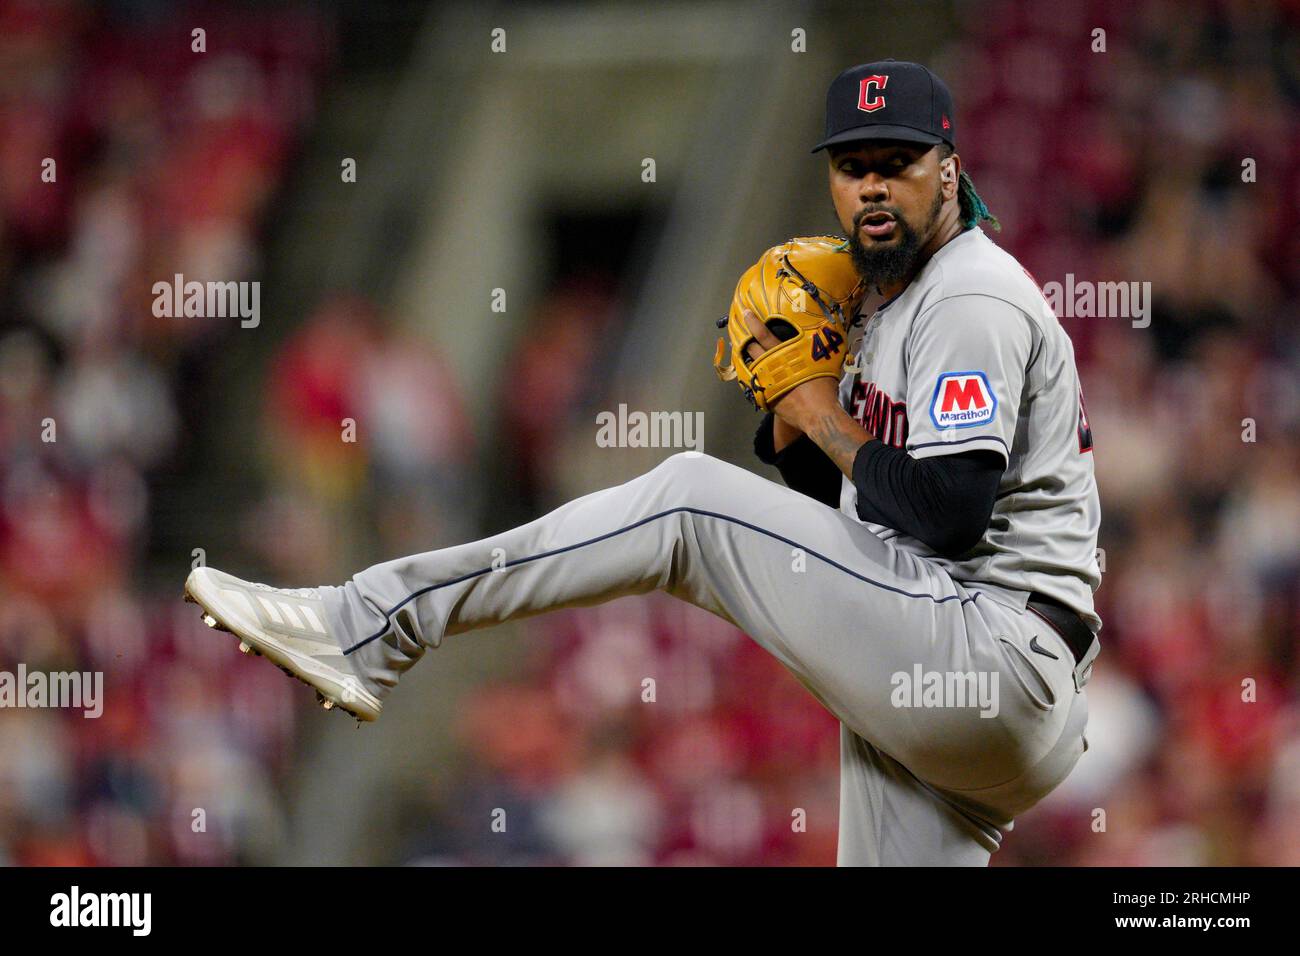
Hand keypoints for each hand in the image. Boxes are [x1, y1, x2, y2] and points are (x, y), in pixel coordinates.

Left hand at [742, 310, 842, 434]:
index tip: (746, 314)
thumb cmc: (823, 386)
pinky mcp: (764, 397)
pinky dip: (750, 377)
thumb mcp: (825, 360)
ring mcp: (764, 383)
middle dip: (746, 340)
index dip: (753, 323)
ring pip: (748, 366)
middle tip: (743, 333)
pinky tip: (751, 374)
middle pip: (751, 349)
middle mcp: (769, 367)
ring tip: (743, 352)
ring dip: (745, 358)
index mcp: (782, 355)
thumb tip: (828, 331)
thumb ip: (820, 345)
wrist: (816, 414)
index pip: (763, 334)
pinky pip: (753, 384)